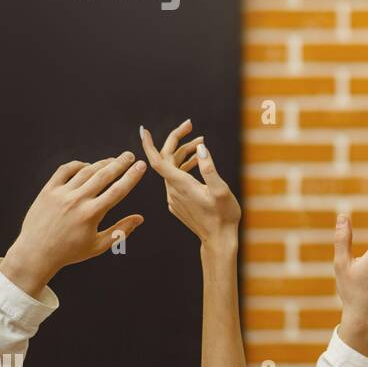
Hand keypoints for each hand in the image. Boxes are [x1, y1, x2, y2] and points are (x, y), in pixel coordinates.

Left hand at [1, 153, 147, 297]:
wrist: (35, 253)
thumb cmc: (68, 252)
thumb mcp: (98, 246)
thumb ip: (121, 230)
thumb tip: (139, 218)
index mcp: (91, 214)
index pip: (118, 190)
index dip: (132, 176)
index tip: (141, 166)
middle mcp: (77, 201)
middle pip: (104, 175)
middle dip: (120, 163)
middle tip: (129, 155)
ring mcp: (61, 194)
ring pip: (86, 171)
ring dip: (101, 163)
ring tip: (112, 160)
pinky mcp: (48, 191)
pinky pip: (64, 171)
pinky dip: (77, 165)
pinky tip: (86, 166)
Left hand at [140, 121, 239, 246]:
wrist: (219, 240)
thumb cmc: (223, 216)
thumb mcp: (221, 190)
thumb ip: (209, 168)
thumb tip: (200, 148)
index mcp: (180, 185)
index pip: (157, 161)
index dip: (149, 144)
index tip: (144, 130)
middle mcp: (172, 190)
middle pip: (166, 160)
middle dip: (176, 140)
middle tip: (190, 125)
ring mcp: (173, 198)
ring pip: (172, 169)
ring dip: (184, 153)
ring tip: (201, 141)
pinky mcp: (177, 203)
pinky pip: (175, 179)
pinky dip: (184, 166)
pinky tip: (196, 162)